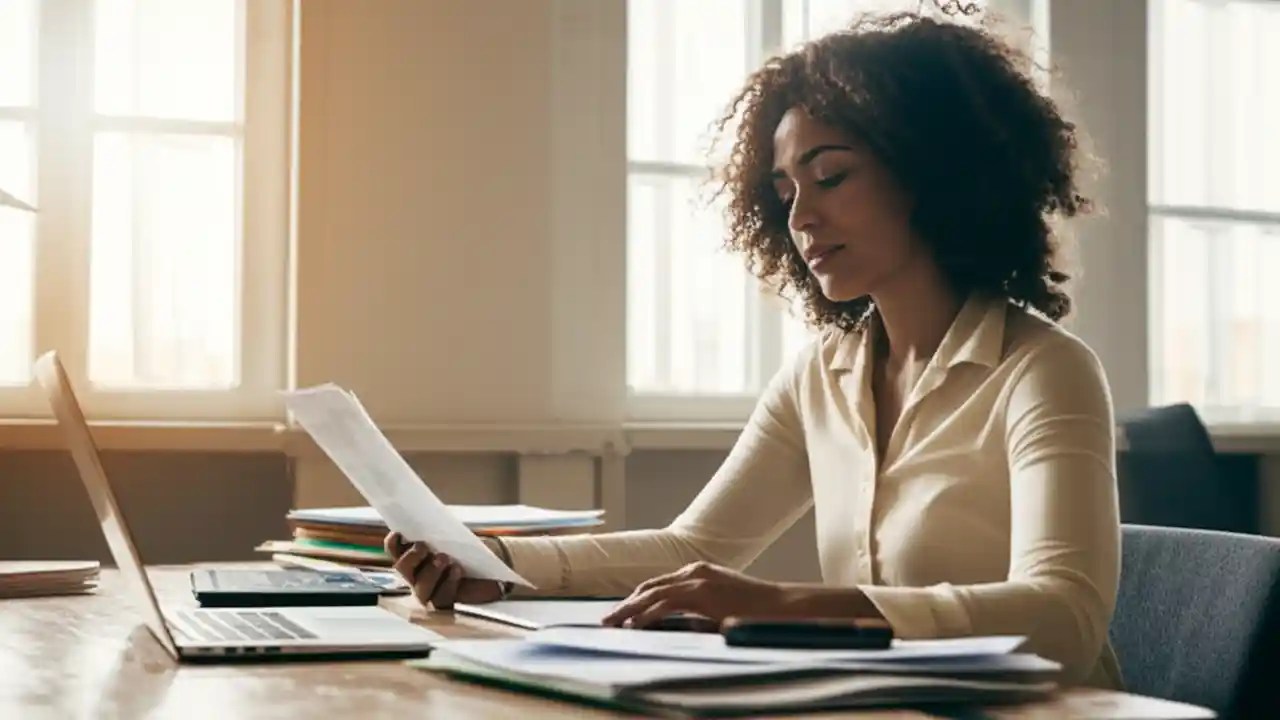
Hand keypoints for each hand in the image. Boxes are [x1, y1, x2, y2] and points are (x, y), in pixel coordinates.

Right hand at [384, 532, 504, 608]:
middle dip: (411, 556)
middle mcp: (417, 577)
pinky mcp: (445, 604)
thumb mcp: (459, 538)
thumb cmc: (472, 552)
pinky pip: (441, 599)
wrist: (493, 573)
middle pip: (402, 569)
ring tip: (444, 558)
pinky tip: (457, 570)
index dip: (393, 543)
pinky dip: (448, 583)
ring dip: (430, 572)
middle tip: (424, 546)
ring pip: (420, 588)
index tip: (400, 533)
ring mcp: (430, 593)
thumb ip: (443, 532)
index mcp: (415, 557)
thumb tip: (434, 521)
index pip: (395, 551)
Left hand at [601, 561, 784, 628]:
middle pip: (649, 586)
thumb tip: (677, 624)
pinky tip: (634, 626)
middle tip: (607, 619)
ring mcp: (697, 580)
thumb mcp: (718, 606)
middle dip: (626, 604)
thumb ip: (696, 611)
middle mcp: (693, 571)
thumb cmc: (753, 609)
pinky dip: (647, 615)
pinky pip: (666, 605)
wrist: (779, 605)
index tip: (621, 612)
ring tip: (612, 623)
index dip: (637, 599)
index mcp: (697, 572)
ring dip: (629, 609)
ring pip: (652, 594)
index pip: (658, 584)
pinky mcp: (702, 593)